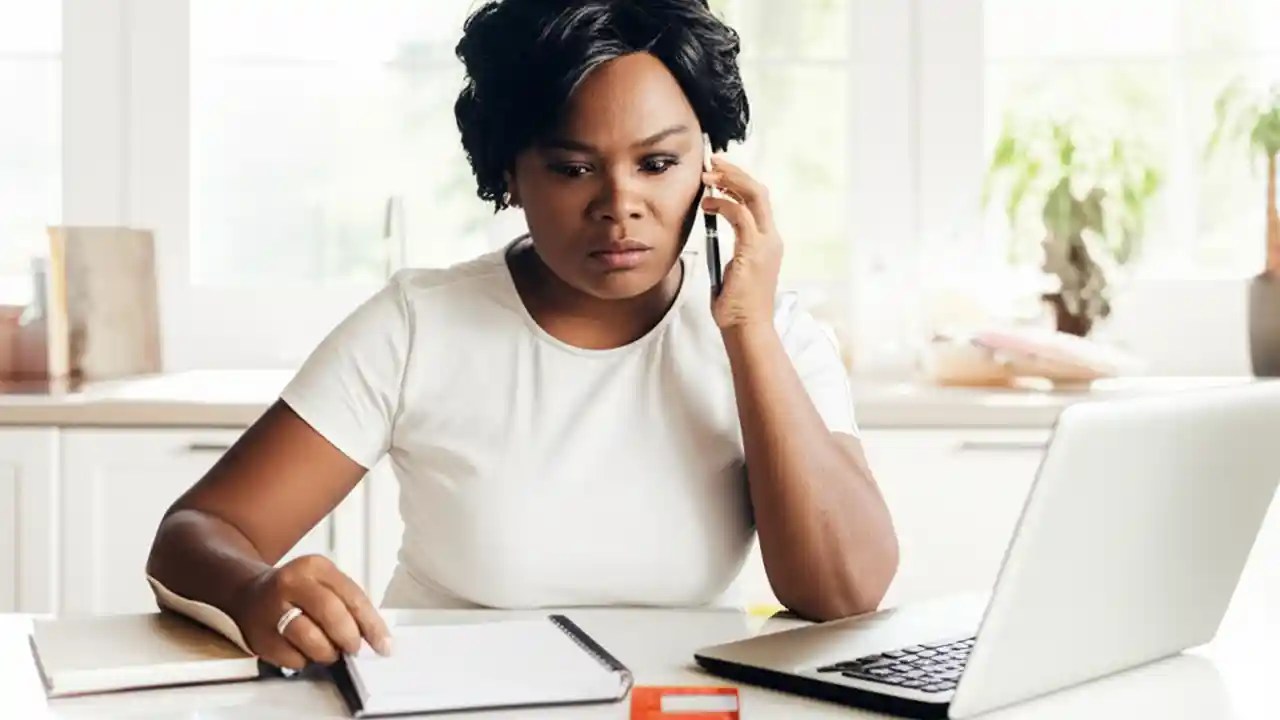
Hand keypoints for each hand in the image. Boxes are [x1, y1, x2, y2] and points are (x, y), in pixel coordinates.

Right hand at [230, 554, 391, 669]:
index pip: (351, 596)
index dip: (371, 624)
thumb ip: (348, 604)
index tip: (383, 644)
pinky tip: (303, 651)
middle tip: (354, 649)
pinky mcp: (261, 637)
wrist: (249, 594)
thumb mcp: (324, 583)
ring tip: (329, 651)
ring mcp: (272, 610)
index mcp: (315, 567)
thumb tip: (374, 637)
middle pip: (331, 613)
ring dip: (328, 652)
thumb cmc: (297, 592)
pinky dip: (305, 661)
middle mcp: (291, 583)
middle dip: (349, 637)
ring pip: (312, 639)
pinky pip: (293, 658)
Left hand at [701, 155, 782, 331]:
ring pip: (754, 196)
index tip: (718, 174)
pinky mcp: (755, 252)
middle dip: (735, 172)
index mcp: (768, 243)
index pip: (758, 202)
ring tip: (707, 177)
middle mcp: (772, 239)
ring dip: (728, 181)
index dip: (739, 182)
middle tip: (712, 162)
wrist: (747, 329)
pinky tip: (707, 204)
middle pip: (759, 191)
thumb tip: (712, 234)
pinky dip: (723, 204)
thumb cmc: (736, 307)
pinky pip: (741, 216)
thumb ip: (728, 251)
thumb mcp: (731, 271)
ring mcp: (766, 244)